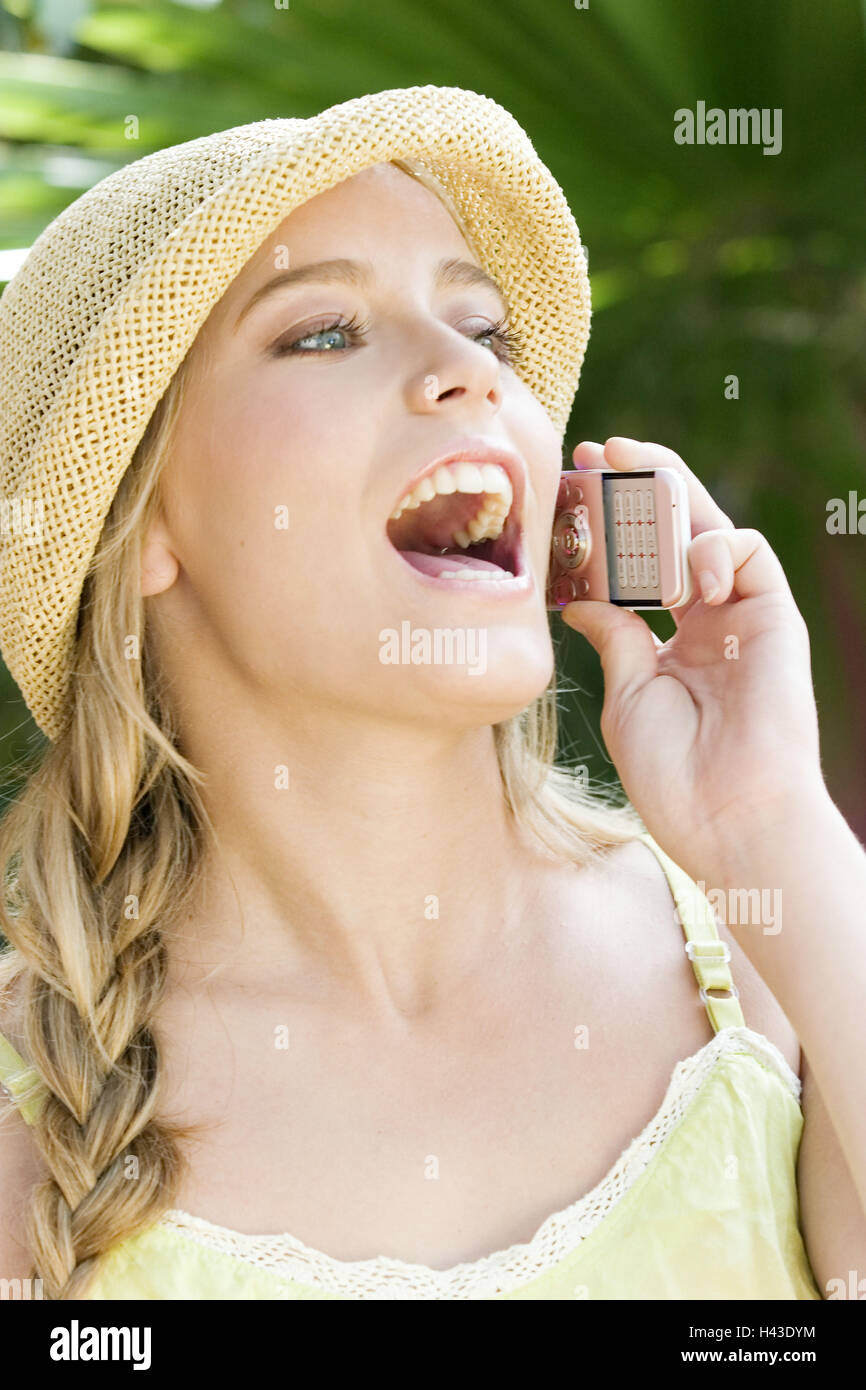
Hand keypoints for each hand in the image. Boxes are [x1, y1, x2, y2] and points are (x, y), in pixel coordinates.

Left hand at [560, 437, 827, 879]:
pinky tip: (681, 575)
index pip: (638, 566)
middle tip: (596, 450)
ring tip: (623, 481)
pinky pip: (748, 551)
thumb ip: (613, 635)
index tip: (568, 490)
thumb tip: (581, 594)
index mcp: (672, 643)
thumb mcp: (627, 694)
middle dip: (637, 486)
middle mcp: (709, 620)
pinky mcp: (776, 615)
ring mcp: (743, 615)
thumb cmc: (674, 771)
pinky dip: (711, 547)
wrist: (729, 816)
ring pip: (711, 527)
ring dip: (666, 501)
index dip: (605, 528)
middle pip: (674, 533)